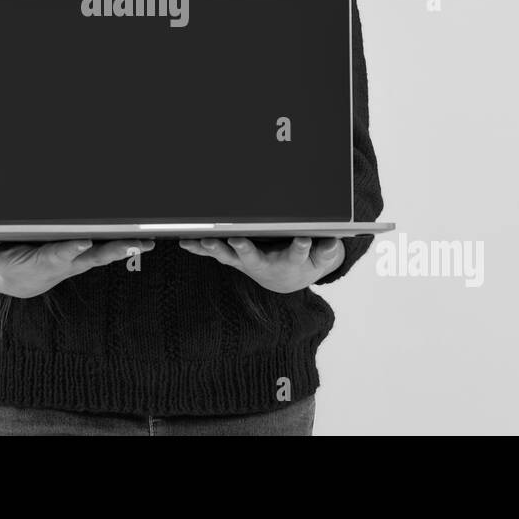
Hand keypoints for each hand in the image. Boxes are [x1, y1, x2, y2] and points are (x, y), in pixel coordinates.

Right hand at [0, 239, 154, 297]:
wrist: (9, 276)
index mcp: (37, 266)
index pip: (54, 258)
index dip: (68, 251)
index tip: (83, 243)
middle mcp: (60, 266)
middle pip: (88, 258)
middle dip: (111, 251)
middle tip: (132, 244)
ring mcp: (73, 263)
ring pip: (101, 255)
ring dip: (124, 248)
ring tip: (147, 240)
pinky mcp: (81, 256)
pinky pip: (104, 250)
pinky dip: (123, 244)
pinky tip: (143, 238)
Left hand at [179, 237, 343, 292]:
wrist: (287, 279)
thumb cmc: (305, 262)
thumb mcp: (322, 258)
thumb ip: (326, 251)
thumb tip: (332, 242)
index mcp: (291, 261)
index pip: (298, 253)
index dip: (301, 248)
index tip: (304, 239)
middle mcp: (265, 264)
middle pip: (254, 258)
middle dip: (245, 249)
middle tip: (237, 240)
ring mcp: (246, 262)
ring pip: (230, 256)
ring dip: (217, 249)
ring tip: (206, 241)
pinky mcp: (234, 258)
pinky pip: (215, 253)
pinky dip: (200, 248)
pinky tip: (185, 242)